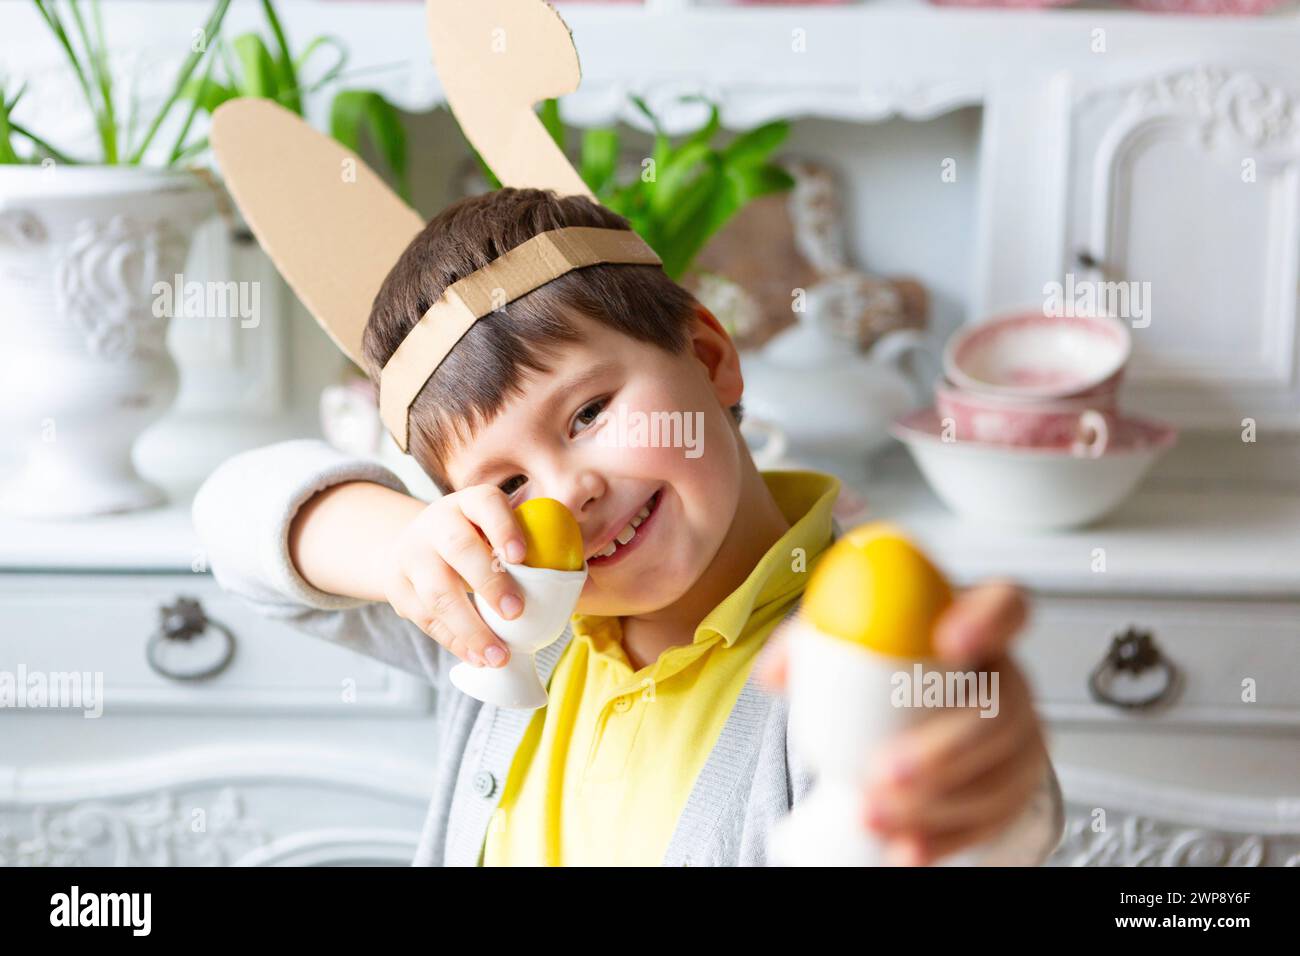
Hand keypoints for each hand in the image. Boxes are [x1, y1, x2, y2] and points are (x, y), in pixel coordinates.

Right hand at [381, 484, 528, 667]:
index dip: (503, 527)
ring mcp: (412, 554)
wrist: (412, 545)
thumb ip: (525, 548)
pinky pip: (426, 619)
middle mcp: (437, 522)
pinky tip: (478, 657)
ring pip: (438, 592)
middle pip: (459, 548)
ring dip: (471, 628)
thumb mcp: (492, 530)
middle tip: (517, 612)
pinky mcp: (398, 587)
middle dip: (489, 582)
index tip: (521, 556)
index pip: (486, 504)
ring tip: (500, 655)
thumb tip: (579, 584)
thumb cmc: (474, 541)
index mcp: (469, 502)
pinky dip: (455, 642)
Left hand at [758, 579, 1048, 864]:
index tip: (949, 641)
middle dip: (947, 749)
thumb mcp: (841, 635)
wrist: (900, 707)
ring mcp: (1019, 736)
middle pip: (1002, 709)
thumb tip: (775, 675)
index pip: (1006, 605)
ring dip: (939, 805)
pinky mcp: (1014, 787)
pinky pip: (994, 818)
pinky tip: (907, 849)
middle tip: (883, 772)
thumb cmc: (881, 661)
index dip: (989, 619)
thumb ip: (806, 643)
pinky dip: (948, 838)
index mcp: (976, 623)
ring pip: (1001, 773)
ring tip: (874, 815)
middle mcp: (1008, 678)